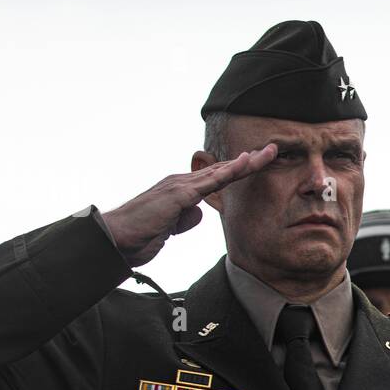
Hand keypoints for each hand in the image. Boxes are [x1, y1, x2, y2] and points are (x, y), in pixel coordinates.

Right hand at [100, 145, 277, 266]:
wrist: (115, 239)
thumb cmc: (139, 236)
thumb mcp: (169, 229)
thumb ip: (185, 219)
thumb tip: (198, 213)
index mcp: (180, 190)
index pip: (215, 177)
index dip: (238, 170)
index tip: (258, 163)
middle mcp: (181, 182)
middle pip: (223, 169)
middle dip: (249, 161)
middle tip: (273, 150)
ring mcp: (179, 186)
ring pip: (220, 171)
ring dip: (246, 162)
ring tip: (269, 153)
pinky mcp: (178, 194)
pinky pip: (209, 182)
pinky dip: (228, 172)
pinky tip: (245, 164)